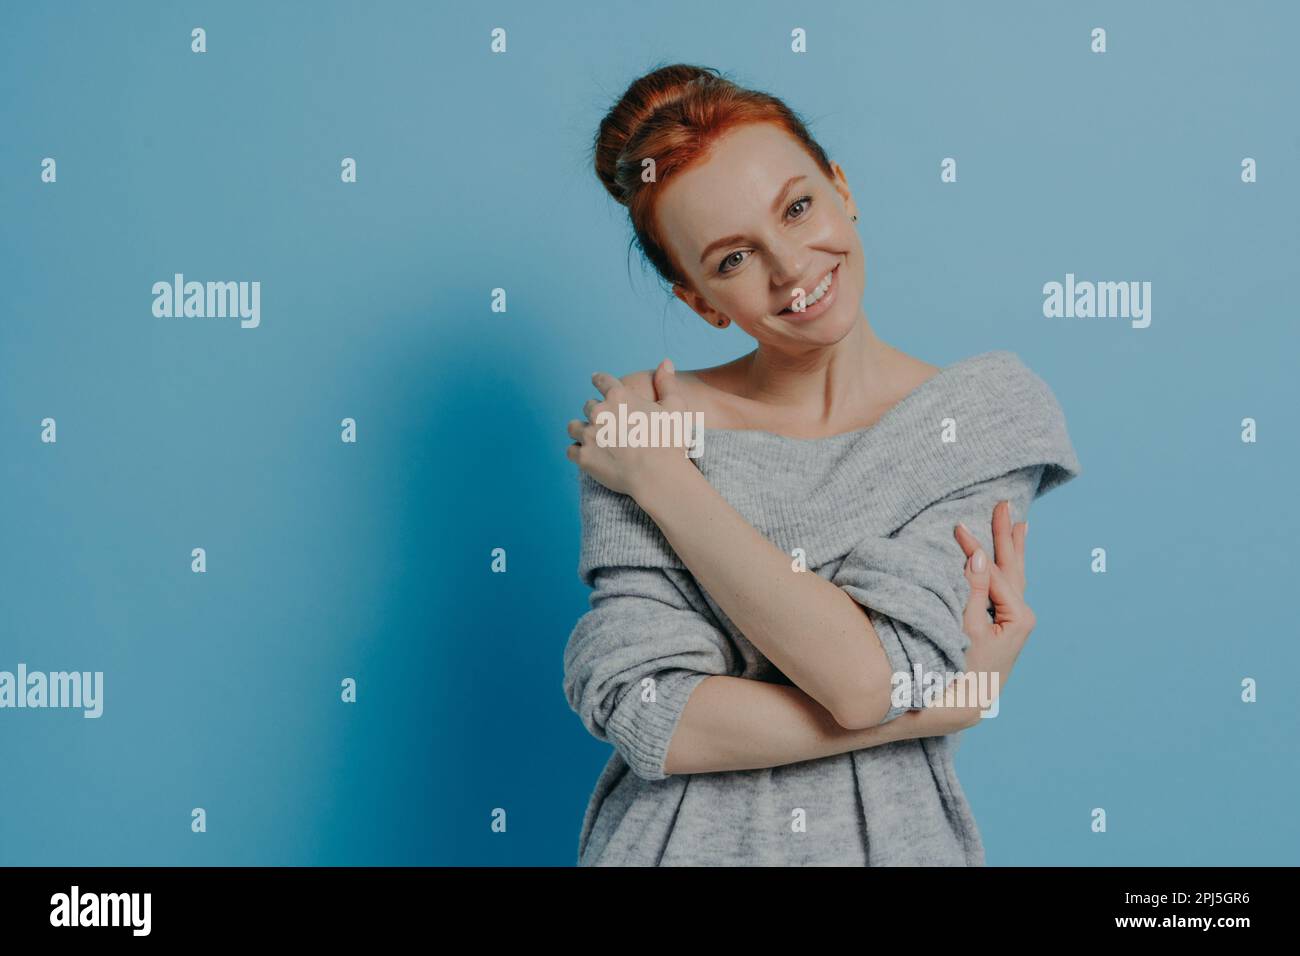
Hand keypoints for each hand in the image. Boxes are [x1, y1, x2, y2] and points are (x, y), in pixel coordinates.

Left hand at [566, 359, 696, 499]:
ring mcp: (589, 436)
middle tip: (604, 422)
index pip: (602, 381)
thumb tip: (665, 362)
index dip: (599, 380)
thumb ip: (666, 383)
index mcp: (619, 396)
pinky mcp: (584, 457)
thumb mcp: (675, 406)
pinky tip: (585, 455)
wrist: (659, 476)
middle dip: (595, 412)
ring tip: (589, 437)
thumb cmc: (669, 441)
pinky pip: (571, 451)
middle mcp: (599, 413)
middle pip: (588, 406)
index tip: (596, 379)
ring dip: (581, 430)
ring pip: (574, 427)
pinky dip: (577, 452)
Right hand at [948, 501, 1035, 724]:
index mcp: (1019, 616)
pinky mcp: (1005, 626)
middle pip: (1013, 567)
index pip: (994, 572)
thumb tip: (979, 554)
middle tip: (1004, 506)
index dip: (976, 548)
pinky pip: (1006, 587)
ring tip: (1019, 525)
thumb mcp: (966, 626)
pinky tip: (1006, 559)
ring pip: (1012, 575)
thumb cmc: (964, 666)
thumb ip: (974, 588)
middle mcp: (1023, 616)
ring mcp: (1015, 621)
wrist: (968, 702)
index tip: (957, 527)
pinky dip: (1005, 568)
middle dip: (1006, 536)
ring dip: (1011, 549)